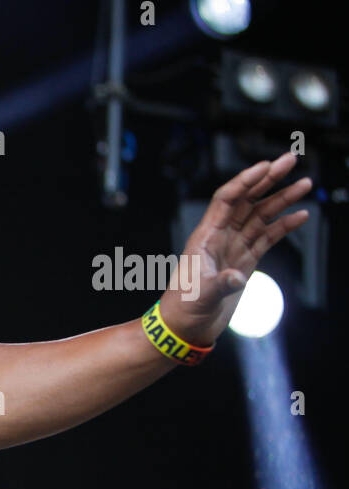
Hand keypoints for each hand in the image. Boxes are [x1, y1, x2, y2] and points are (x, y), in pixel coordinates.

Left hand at [159, 151, 311, 346]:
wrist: (184, 327)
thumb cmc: (183, 308)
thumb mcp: (201, 294)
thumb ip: (221, 284)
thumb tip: (238, 278)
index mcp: (206, 236)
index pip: (227, 199)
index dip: (246, 180)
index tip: (267, 165)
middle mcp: (220, 237)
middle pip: (248, 200)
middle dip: (269, 179)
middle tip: (291, 160)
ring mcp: (233, 248)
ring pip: (261, 216)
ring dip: (282, 200)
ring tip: (305, 184)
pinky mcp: (244, 261)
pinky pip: (267, 237)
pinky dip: (284, 226)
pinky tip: (300, 216)